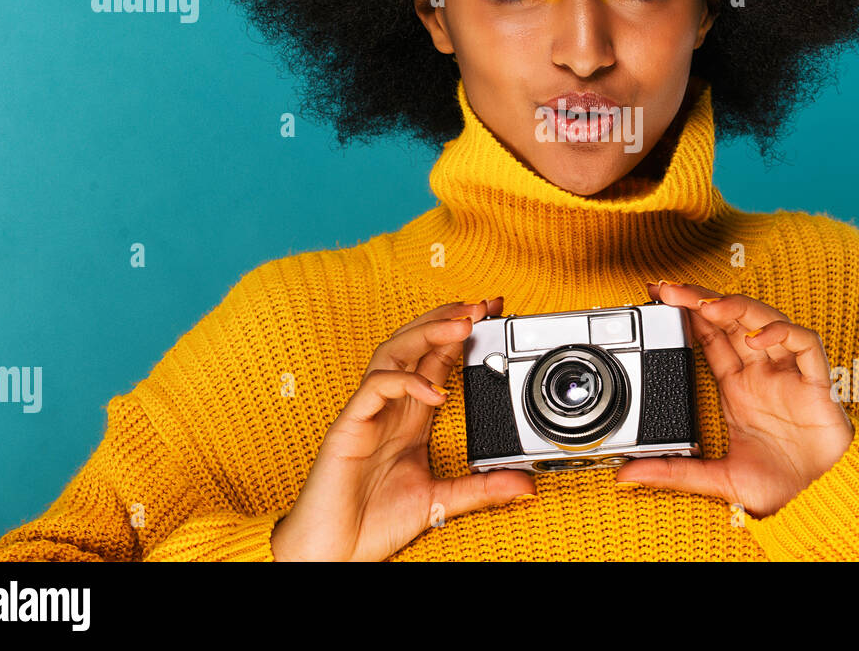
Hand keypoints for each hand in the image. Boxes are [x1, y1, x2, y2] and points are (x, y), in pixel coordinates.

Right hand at [271, 296, 535, 560]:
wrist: (333, 552)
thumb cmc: (374, 522)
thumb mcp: (441, 502)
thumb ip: (481, 489)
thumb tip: (525, 484)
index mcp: (411, 417)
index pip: (437, 360)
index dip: (462, 334)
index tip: (494, 315)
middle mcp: (390, 407)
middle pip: (415, 344)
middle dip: (448, 320)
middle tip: (482, 306)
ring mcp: (368, 413)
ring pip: (394, 353)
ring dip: (428, 334)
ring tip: (462, 326)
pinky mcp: (349, 427)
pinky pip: (374, 388)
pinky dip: (405, 382)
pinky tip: (433, 391)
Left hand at [615, 281, 853, 517]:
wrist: (822, 503)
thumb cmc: (778, 486)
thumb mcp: (716, 479)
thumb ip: (674, 472)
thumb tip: (627, 476)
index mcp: (737, 388)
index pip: (709, 338)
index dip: (687, 314)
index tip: (657, 297)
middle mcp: (761, 374)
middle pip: (731, 320)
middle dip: (701, 299)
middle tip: (668, 289)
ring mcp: (788, 375)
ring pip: (764, 321)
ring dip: (736, 308)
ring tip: (707, 306)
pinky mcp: (816, 383)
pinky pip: (804, 344)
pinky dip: (782, 333)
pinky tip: (757, 338)